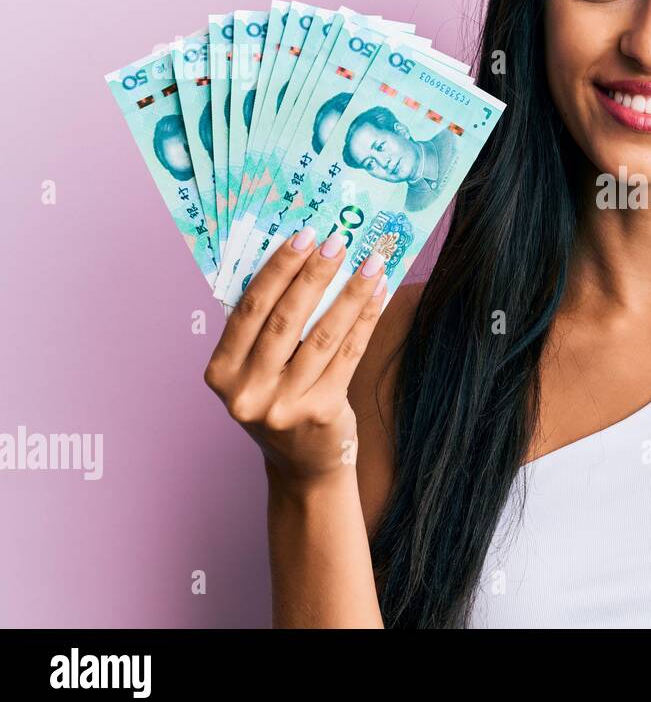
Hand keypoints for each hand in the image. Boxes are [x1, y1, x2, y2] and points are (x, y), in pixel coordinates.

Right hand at [203, 226, 387, 488]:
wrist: (303, 465)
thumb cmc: (280, 401)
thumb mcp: (256, 371)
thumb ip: (265, 328)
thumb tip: (302, 260)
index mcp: (221, 374)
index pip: (249, 309)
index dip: (277, 269)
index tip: (302, 236)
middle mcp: (247, 392)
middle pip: (285, 319)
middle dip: (314, 274)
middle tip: (337, 240)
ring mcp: (284, 406)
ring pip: (323, 335)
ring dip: (350, 293)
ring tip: (371, 263)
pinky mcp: (321, 413)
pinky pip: (348, 355)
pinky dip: (365, 320)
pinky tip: (378, 295)